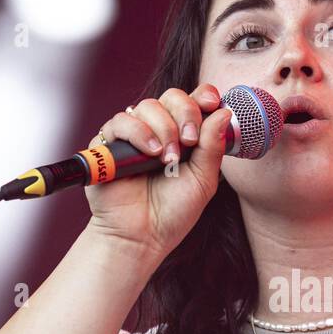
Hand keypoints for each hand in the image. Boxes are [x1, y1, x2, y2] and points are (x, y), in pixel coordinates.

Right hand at [84, 84, 231, 260]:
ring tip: (168, 158)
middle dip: (185, 113)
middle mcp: (158, 131)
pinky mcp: (108, 145)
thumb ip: (212, 146)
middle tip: (189, 140)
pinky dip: (139, 133)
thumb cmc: (173, 212)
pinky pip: (121, 121)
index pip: (194, 102)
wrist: (142, 237)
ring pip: (148, 106)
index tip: (213, 103)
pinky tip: (151, 153)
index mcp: (183, 136)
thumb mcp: (203, 180)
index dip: (204, 96)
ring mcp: (133, 136)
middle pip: (172, 97)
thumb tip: (224, 113)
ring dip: (164, 128)